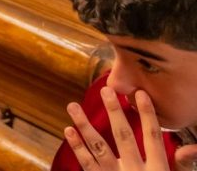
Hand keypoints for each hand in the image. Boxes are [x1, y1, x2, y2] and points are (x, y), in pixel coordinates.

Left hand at [63, 87, 191, 169]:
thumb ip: (182, 166)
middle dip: (114, 112)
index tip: (140, 94)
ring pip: (98, 148)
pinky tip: (68, 131)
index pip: (152, 138)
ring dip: (84, 125)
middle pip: (123, 137)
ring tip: (72, 105)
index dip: (147, 115)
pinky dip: (77, 147)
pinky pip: (86, 165)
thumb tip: (189, 147)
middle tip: (106, 90)